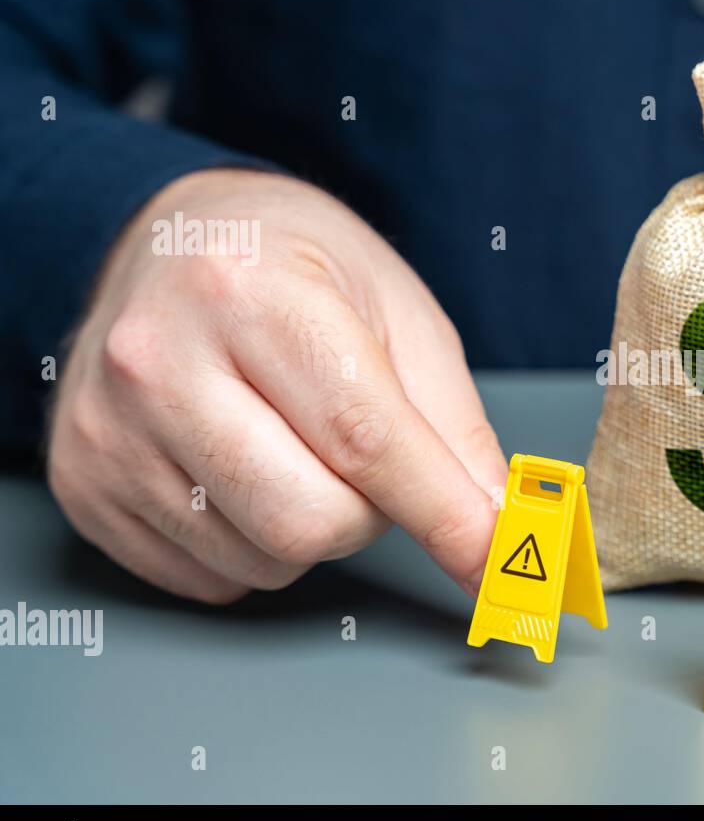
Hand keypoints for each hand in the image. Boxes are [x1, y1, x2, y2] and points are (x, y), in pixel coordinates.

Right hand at [47, 169, 505, 603]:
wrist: (174, 241)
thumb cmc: (300, 272)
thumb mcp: (400, 315)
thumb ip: (455, 430)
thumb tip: (501, 531)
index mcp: (252, 295)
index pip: (364, 440)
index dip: (442, 512)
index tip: (492, 560)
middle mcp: (160, 361)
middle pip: (307, 521)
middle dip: (369, 516)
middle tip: (364, 461)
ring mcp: (109, 430)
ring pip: (262, 559)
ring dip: (311, 531)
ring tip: (295, 451)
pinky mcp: (84, 485)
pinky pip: (207, 578)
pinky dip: (252, 548)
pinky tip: (241, 473)